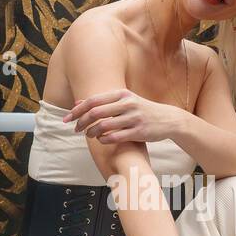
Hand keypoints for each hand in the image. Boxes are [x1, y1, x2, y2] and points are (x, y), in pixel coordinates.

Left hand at [62, 90, 177, 143]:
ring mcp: (134, 118)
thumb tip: (78, 103)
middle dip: (81, 122)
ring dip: (92, 133)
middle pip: (96, 113)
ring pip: (104, 126)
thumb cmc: (142, 110)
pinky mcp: (139, 132)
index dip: (77, 110)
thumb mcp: (125, 101)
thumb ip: (102, 102)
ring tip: (89, 136)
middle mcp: (127, 104)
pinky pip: (115, 137)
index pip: (93, 101)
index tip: (67, 119)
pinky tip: (101, 141)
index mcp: (122, 94)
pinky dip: (104, 140)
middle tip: (75, 129)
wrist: (168, 119)